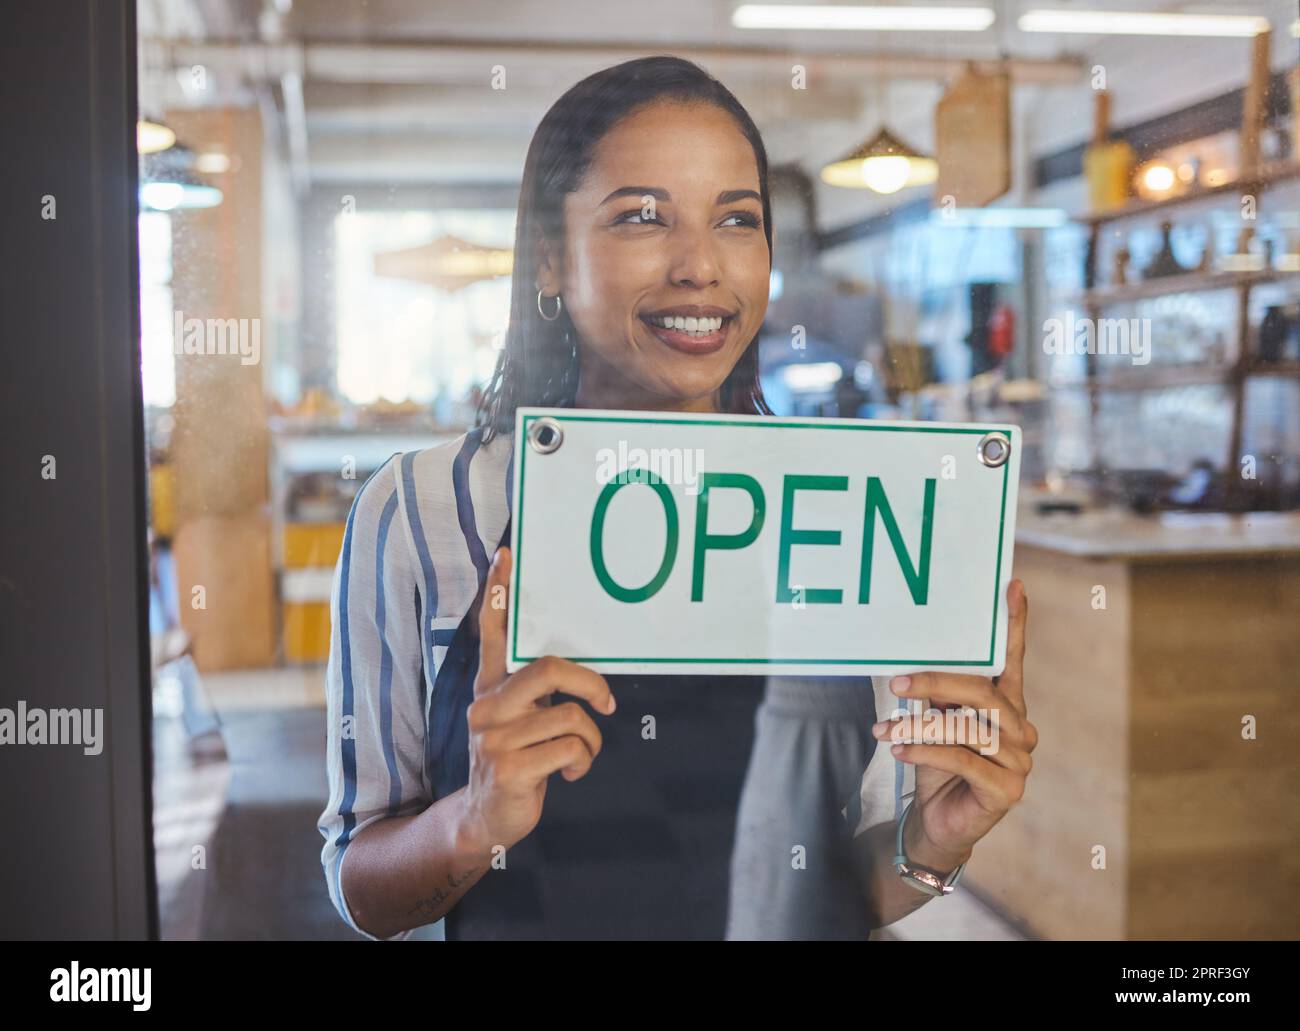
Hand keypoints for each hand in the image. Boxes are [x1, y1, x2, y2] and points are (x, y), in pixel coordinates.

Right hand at [461, 546, 617, 851]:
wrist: (485, 819)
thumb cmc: (515, 761)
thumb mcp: (517, 722)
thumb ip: (532, 694)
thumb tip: (575, 670)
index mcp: (490, 689)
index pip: (491, 632)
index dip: (498, 593)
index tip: (506, 556)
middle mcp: (487, 706)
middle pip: (549, 669)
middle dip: (590, 684)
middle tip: (607, 702)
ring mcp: (494, 738)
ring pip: (571, 716)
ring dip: (591, 740)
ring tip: (579, 755)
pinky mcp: (509, 767)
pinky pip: (571, 749)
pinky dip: (583, 761)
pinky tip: (569, 773)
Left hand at [871, 579, 1036, 869]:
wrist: (938, 821)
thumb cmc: (937, 764)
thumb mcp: (935, 723)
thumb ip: (937, 695)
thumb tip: (907, 666)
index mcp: (1007, 704)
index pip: (1012, 659)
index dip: (1015, 624)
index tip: (1012, 587)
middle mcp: (1021, 728)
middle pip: (982, 693)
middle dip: (936, 684)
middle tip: (897, 684)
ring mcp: (1019, 761)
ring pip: (968, 728)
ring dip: (920, 726)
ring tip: (886, 729)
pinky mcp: (1007, 790)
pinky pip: (963, 760)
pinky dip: (926, 751)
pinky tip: (898, 748)